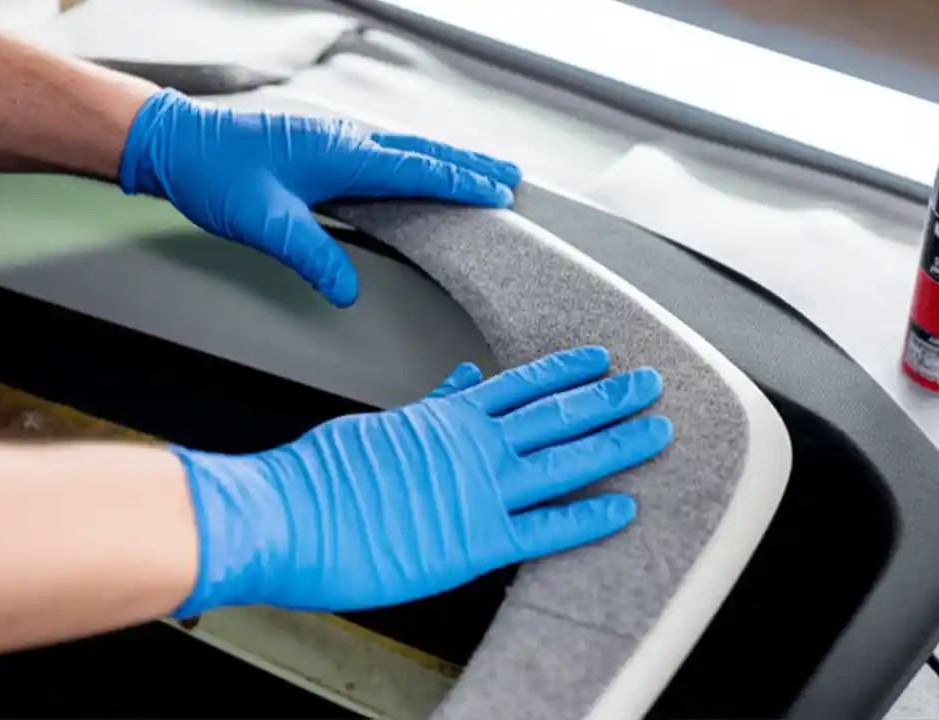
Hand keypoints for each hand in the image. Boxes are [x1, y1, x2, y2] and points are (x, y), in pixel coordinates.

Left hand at [117, 89, 521, 307]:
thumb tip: (348, 292)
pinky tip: (415, 173)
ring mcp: (334, 143)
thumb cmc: (215, 174)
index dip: (461, 181)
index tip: (498, 191)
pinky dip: (415, 162)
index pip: (417, 169)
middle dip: (469, 165)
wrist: (176, 145)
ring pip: (406, 150)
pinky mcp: (321, 149)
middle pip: (422, 152)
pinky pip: (384, 154)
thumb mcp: (264, 223)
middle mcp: (345, 142)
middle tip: (508, 176)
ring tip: (477, 171)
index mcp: (342, 155)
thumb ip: (311, 256)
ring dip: (445, 161)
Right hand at [168, 346, 672, 617]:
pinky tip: (623, 509)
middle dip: (610, 399)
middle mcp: (474, 446)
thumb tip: (462, 378)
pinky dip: (587, 517)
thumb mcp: (381, 424)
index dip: (567, 371)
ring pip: (566, 460)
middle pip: (558, 415)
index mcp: (448, 416)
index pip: (523, 386)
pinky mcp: (474, 540)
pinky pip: (545, 528)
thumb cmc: (316, 476)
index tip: (600, 360)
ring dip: (616, 443)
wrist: (282, 513)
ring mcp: (479, 491)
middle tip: (651, 385)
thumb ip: (432, 405)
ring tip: (656, 428)